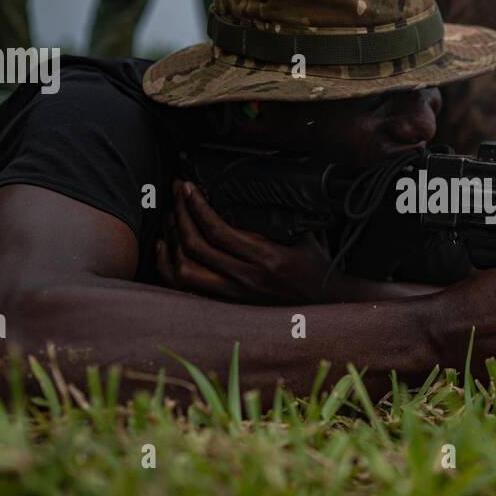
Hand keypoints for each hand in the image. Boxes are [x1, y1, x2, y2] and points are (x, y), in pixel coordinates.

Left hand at [157, 180, 332, 303]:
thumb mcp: (303, 237)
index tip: (189, 188)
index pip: (219, 231)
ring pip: (185, 272)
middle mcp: (246, 279)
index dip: (198, 207)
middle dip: (181, 214)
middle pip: (196, 247)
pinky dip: (170, 269)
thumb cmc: (317, 270)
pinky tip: (167, 249)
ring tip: (173, 217)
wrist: (327, 305)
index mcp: (266, 259)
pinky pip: (187, 290)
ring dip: (173, 241)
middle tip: (177, 194)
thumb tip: (257, 193)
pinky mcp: (229, 306)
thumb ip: (280, 219)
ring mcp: (235, 296)